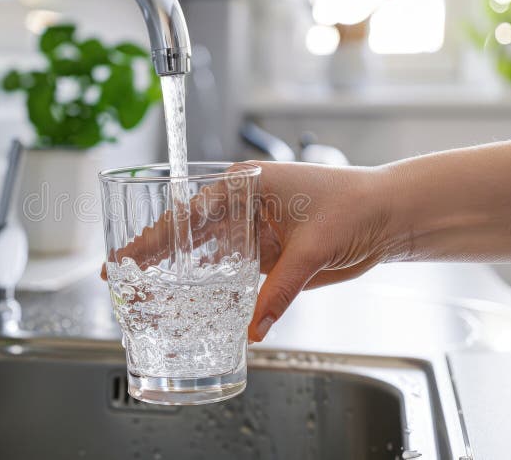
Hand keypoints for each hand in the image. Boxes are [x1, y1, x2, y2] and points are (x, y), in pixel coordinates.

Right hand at [101, 160, 400, 341]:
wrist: (389, 217)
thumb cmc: (356, 205)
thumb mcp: (313, 245)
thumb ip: (281, 288)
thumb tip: (255, 327)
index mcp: (248, 183)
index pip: (189, 210)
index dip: (154, 233)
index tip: (126, 254)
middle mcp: (245, 205)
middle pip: (189, 232)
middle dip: (155, 252)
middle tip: (121, 275)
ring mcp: (256, 230)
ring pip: (207, 252)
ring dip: (180, 271)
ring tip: (147, 290)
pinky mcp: (270, 253)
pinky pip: (234, 271)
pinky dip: (213, 285)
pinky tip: (192, 298)